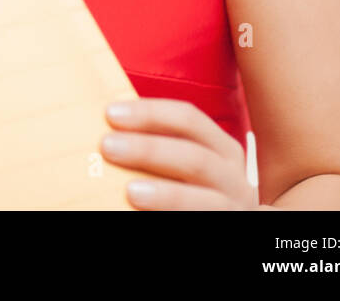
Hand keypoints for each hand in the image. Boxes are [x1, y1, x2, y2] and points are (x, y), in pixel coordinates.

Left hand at [99, 98, 259, 209]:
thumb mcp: (181, 163)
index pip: (188, 119)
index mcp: (221, 148)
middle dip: (149, 150)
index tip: (110, 112)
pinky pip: (206, 220)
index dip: (150, 113)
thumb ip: (155, 146)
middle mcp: (234, 177)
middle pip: (195, 156)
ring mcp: (234, 208)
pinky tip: (144, 213)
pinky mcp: (230, 227)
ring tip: (131, 191)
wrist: (204, 217)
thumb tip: (105, 131)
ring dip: (166, 194)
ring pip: (205, 200)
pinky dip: (175, 214)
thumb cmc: (187, 189)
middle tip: (107, 146)